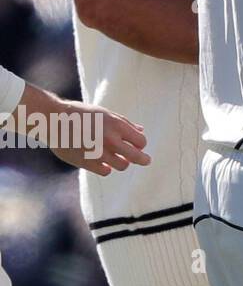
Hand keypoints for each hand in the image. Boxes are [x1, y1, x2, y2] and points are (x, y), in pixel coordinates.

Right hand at [27, 94, 150, 175]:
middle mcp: (110, 139)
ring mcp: (98, 152)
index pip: (141, 141)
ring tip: (119, 158)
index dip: (140, 144)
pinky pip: (105, 171)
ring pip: (122, 166)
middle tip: (146, 161)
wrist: (54, 120)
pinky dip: (107, 167)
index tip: (137, 144)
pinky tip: (103, 162)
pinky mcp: (86, 162)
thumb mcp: (106, 114)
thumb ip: (125, 124)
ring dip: (122, 162)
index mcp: (117, 125)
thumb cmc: (82, 114)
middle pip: (136, 157)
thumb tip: (142, 131)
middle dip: (143, 159)